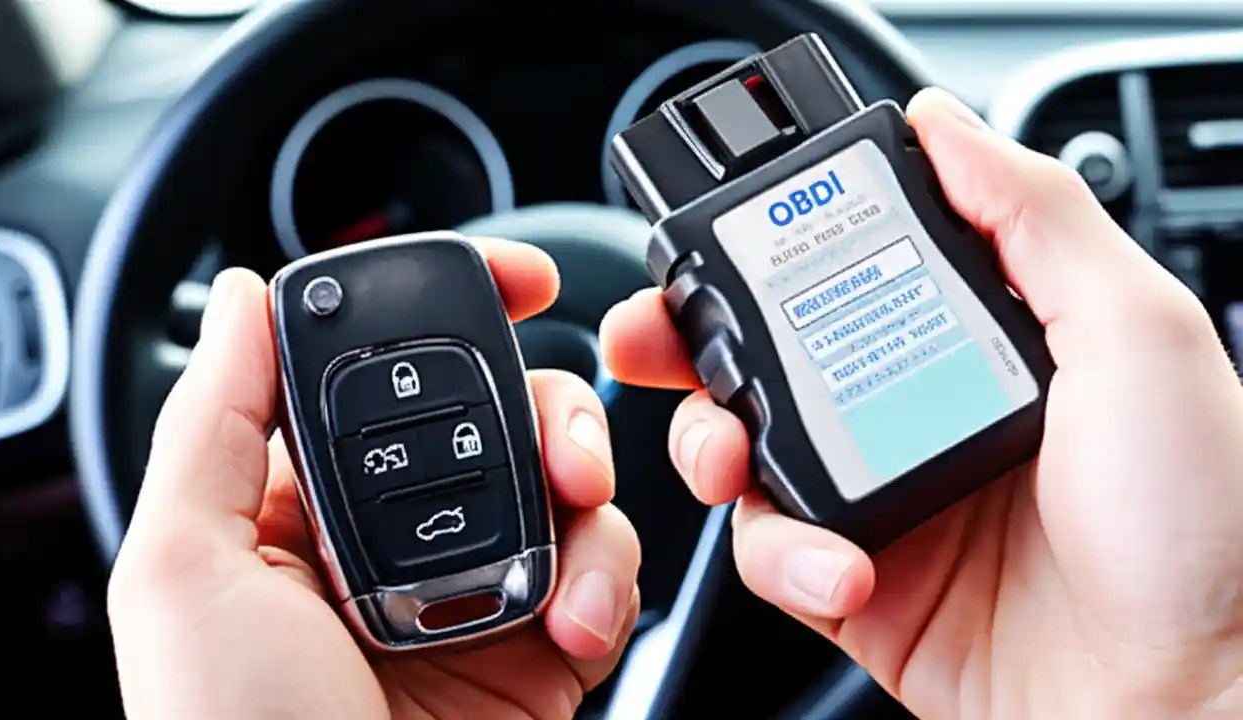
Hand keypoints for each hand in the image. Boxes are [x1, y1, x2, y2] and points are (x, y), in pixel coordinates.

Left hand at [107, 239, 640, 719]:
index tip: (519, 278)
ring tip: (566, 560)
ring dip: (591, 502)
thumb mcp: (185, 572)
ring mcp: (480, 592)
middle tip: (564, 446)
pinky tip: (575, 628)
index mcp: (305, 502)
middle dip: (552, 408)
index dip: (455, 309)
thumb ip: (217, 423)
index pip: (388, 371)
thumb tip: (247, 298)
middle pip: (503, 413)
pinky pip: (608, 574)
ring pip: (571, 485)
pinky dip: (612, 586)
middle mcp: (399, 539)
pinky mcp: (544, 649)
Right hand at [600, 88, 1242, 718]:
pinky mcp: (853, 586)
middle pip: (765, 357)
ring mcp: (881, 502)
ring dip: (711, 450)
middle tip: (654, 342)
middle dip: (689, 343)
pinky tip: (840, 569)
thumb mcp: (1134, 331)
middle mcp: (916, 414)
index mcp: (975, 341)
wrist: (1186, 699)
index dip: (766, 253)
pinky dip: (781, 559)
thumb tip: (944, 127)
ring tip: (732, 464)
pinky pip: (768, 555)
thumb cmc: (1200, 527)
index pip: (842, 270)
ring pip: (741, 453)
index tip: (718, 248)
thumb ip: (1032, 215)